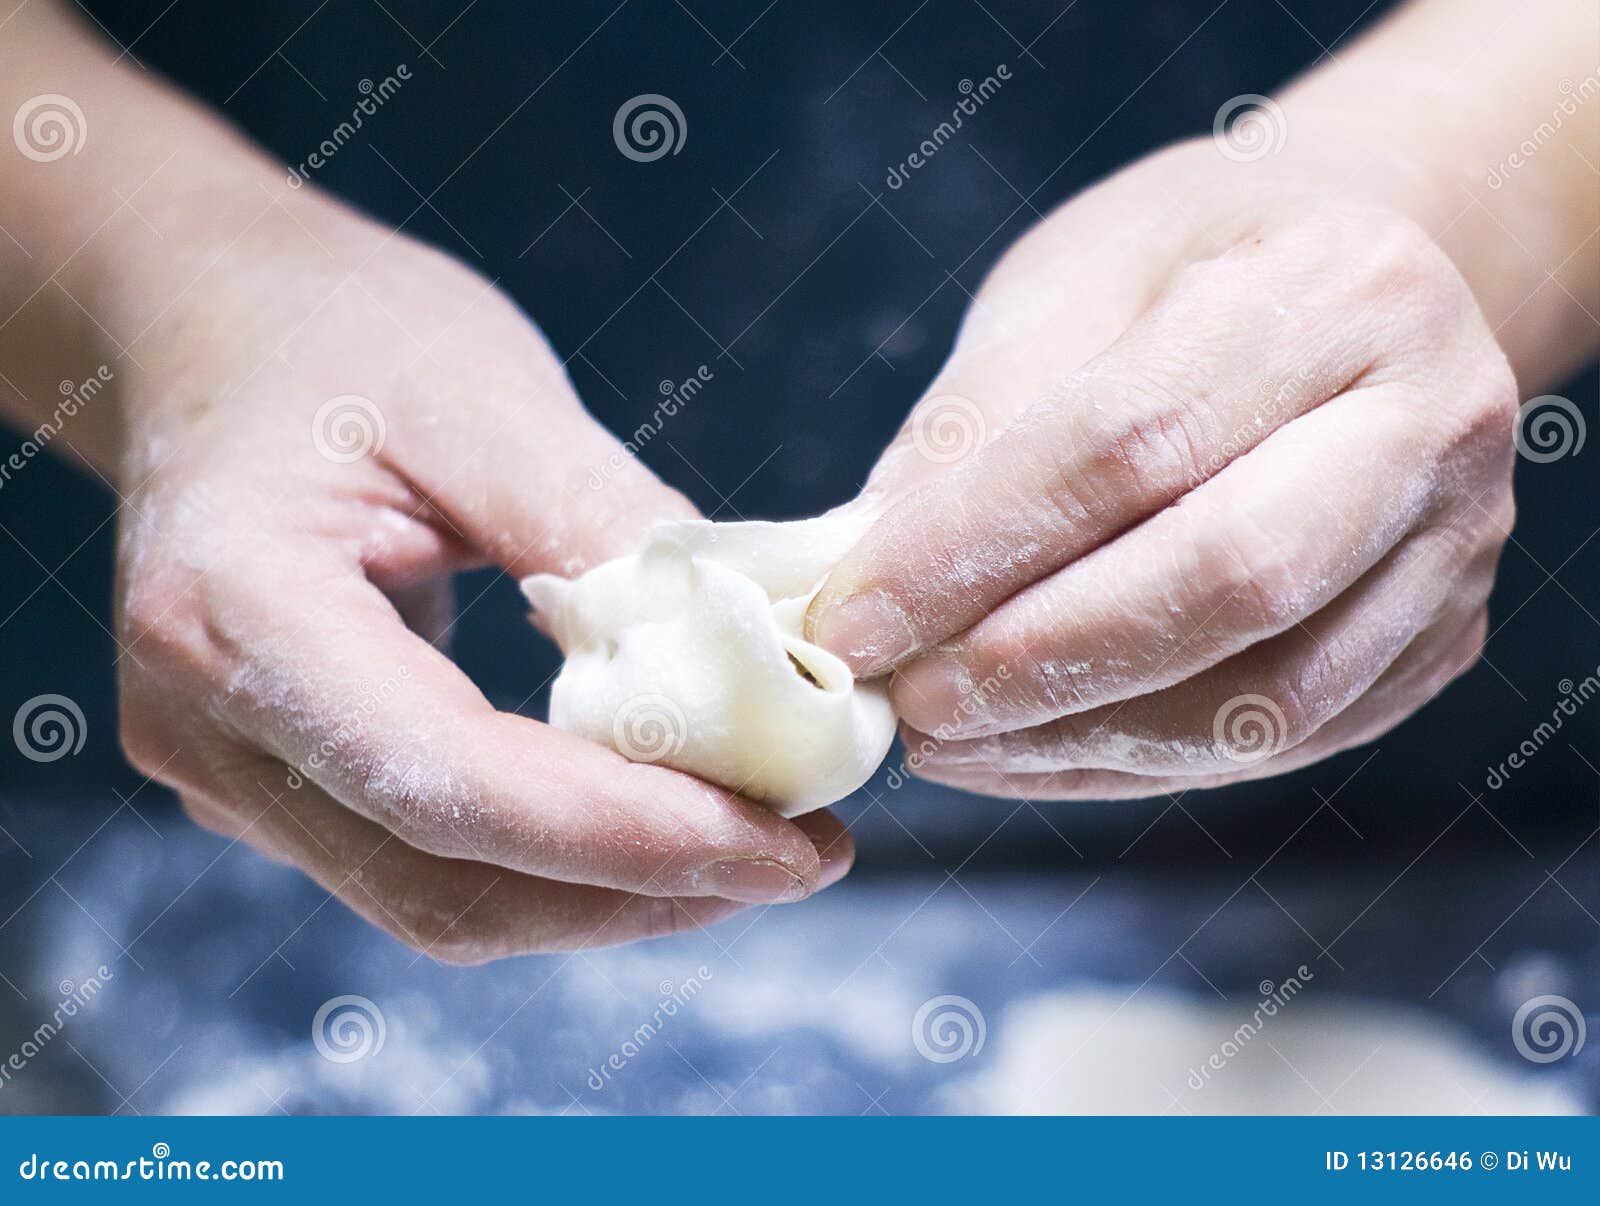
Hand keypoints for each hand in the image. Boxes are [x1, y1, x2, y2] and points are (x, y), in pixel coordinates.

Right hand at [114, 200, 850, 961]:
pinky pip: (432, 864)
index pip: (447, 782)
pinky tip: (664, 823)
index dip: (628, 833)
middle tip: (803, 855)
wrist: (208, 327)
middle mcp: (209, 725)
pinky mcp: (280, 780)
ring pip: (444, 901)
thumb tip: (754, 655)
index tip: (786, 839)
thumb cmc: (338, 334)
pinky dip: (562, 864)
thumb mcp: (482, 398)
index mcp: (232, 613)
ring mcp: (232, 769)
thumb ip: (603, 527)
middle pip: (445, 880)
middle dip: (644, 887)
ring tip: (758, 847)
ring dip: (615, 896)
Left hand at [808, 137, 1517, 798]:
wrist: (1356, 285)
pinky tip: (1028, 752)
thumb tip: (864, 574)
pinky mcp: (1439, 640)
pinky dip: (1133, 762)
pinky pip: (1279, 740)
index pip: (1129, 443)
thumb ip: (977, 424)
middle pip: (1228, 580)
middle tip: (906, 705)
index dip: (971, 550)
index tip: (849, 620)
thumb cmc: (1191, 266)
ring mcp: (1455, 544)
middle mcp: (1432, 418)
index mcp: (1334, 286)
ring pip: (1265, 697)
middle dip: (1037, 663)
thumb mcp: (1068, 286)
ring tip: (947, 738)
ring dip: (1078, 739)